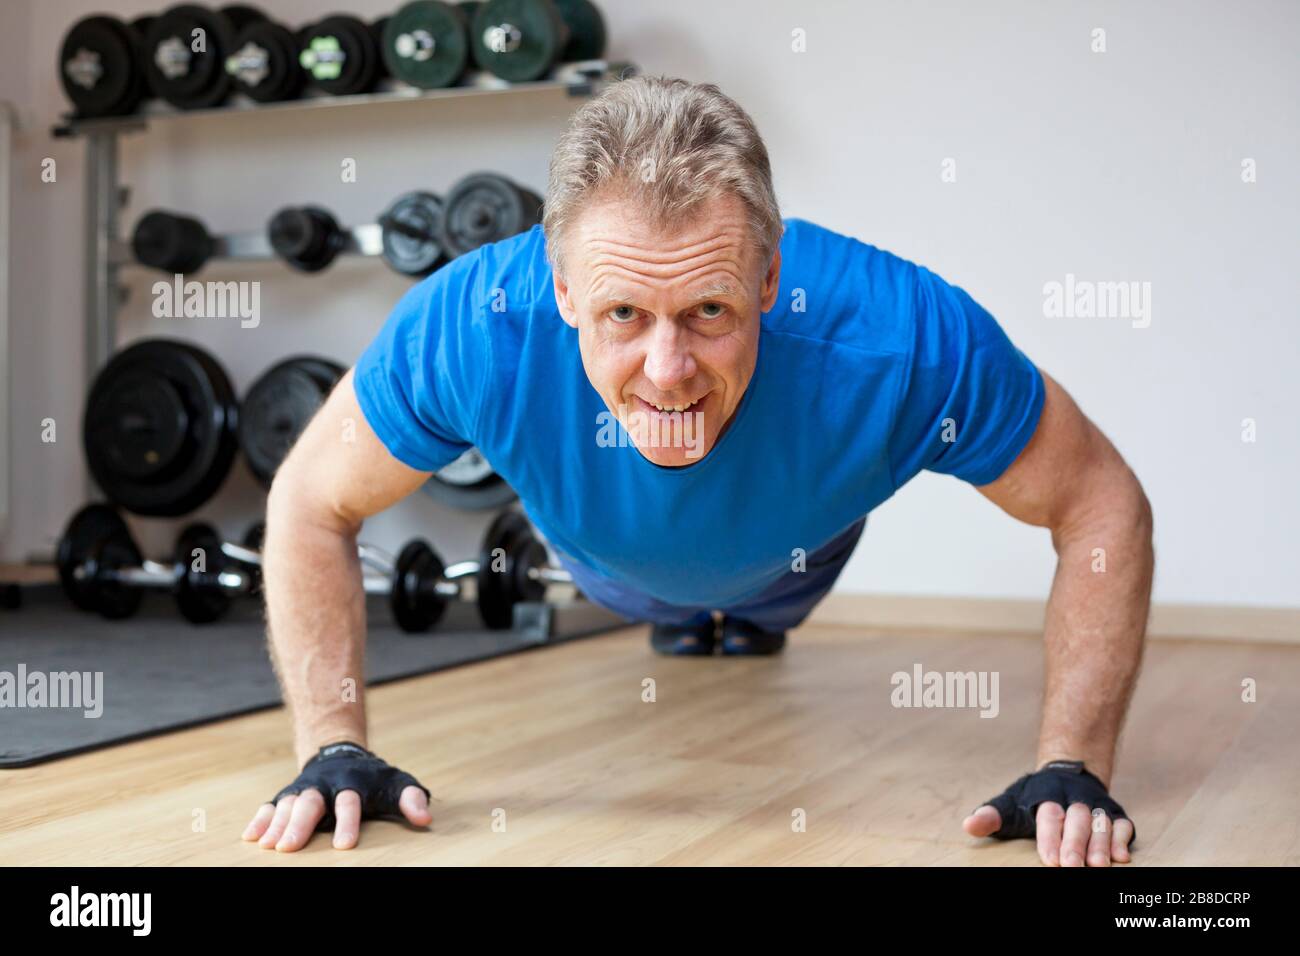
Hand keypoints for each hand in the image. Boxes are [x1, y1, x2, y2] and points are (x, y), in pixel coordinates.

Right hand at [242, 742, 432, 851]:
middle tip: (290, 847)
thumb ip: (411, 799)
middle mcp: (325, 784)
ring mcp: (304, 788)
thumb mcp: (396, 784)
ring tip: (269, 846)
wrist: (342, 754)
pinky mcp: (288, 794)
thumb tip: (425, 818)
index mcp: (353, 783)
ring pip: (288, 803)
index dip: (347, 822)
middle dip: (299, 824)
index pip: (350, 802)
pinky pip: (271, 805)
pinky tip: (251, 836)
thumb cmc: (374, 779)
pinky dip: (261, 819)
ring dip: (277, 824)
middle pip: (310, 802)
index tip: (344, 845)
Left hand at [962, 760, 1135, 865]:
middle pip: (1077, 819)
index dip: (1050, 837)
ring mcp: (1096, 804)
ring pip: (1101, 822)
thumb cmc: (1032, 798)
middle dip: (1076, 843)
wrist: (1065, 773)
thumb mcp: (1009, 803)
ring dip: (1101, 843)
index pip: (1049, 815)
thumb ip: (990, 815)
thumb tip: (969, 826)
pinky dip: (1122, 838)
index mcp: (1046, 795)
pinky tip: (1121, 856)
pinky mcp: (1114, 812)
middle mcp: (1073, 798)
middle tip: (1073, 867)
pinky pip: (1122, 823)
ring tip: (1098, 865)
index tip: (1049, 859)